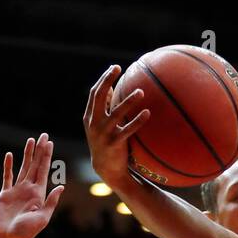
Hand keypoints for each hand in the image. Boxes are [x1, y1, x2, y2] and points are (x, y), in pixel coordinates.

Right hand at [0, 134, 64, 237]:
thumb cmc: (26, 233)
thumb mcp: (42, 218)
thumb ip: (51, 202)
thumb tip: (61, 186)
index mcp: (39, 194)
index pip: (44, 170)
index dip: (47, 156)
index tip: (50, 142)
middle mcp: (29, 189)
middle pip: (35, 165)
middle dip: (40, 150)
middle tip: (44, 135)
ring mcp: (17, 191)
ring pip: (23, 167)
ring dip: (27, 154)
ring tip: (30, 140)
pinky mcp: (5, 194)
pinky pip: (7, 177)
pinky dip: (7, 166)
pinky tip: (9, 155)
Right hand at [83, 65, 149, 189]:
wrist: (106, 169)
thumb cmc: (106, 144)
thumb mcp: (101, 126)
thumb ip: (105, 109)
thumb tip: (111, 87)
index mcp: (90, 117)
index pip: (94, 93)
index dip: (104, 79)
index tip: (115, 68)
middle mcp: (94, 123)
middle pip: (98, 97)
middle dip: (108, 80)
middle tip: (119, 69)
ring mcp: (103, 134)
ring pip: (115, 113)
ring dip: (128, 101)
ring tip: (141, 92)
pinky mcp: (113, 144)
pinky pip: (127, 130)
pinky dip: (137, 121)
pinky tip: (147, 113)